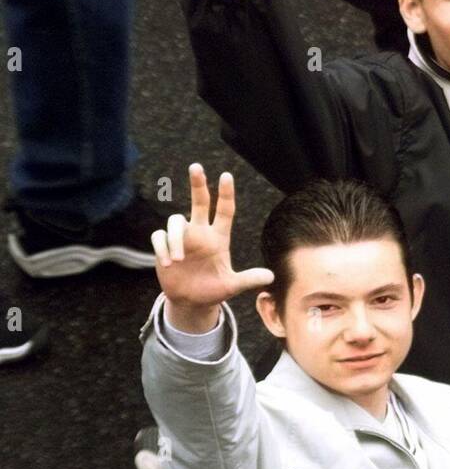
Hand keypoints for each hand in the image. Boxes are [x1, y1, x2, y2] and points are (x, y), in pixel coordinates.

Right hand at [151, 166, 273, 331]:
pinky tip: (168, 263)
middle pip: (199, 202)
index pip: (224, 210)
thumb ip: (248, 280)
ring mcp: (182, 239)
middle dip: (198, 184)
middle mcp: (200, 233)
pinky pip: (159, 236)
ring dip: (175, 238)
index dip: (226, 194)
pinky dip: (162, 247)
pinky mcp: (164, 247)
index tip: (227, 176)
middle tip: (196, 166)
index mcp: (218, 238)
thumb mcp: (231, 286)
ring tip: (178, 260)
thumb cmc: (212, 290)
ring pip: (175, 220)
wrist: (190, 302)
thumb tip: (271, 277)